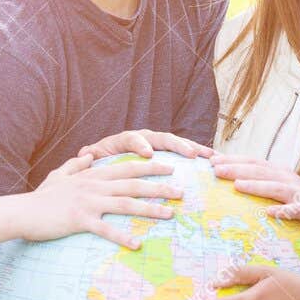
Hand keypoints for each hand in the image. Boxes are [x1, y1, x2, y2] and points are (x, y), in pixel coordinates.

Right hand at [24, 155, 182, 248]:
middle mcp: (94, 187)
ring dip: (150, 209)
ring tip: (170, 214)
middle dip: (159, 187)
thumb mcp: (59, 175)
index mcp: (92, 176)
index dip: (150, 166)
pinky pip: (105, 230)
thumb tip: (88, 157)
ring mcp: (88, 203)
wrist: (22, 212)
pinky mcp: (80, 221)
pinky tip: (138, 244)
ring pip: (125, 204)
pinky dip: (122, 237)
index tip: (170, 167)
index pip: (126, 168)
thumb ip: (75, 165)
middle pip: (132, 185)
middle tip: (181, 191)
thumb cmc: (41, 198)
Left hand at [77, 128, 214, 161]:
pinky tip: (214, 161)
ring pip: (178, 144)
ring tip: (210, 156)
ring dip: (194, 149)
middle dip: (177, 145)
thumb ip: (89, 155)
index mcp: (126, 139)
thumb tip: (84, 154)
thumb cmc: (104, 160)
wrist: (112, 159)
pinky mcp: (170, 153)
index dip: (140, 144)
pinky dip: (200, 155)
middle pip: (162, 138)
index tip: (148, 154)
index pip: (133, 138)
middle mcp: (146, 138)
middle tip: (189, 154)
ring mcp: (160, 145)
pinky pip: (186, 153)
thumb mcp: (95, 157)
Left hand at [210, 155, 299, 244]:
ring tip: (237, 185)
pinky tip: (270, 213)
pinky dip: (283, 211)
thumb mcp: (277, 186)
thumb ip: (257, 180)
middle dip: (237, 169)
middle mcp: (287, 179)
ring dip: (257, 186)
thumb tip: (228, 177)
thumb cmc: (297, 199)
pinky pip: (295, 210)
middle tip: (216, 169)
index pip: (252, 162)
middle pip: (260, 171)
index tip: (211, 160)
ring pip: (276, 188)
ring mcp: (298, 193)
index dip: (233, 159)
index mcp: (277, 172)